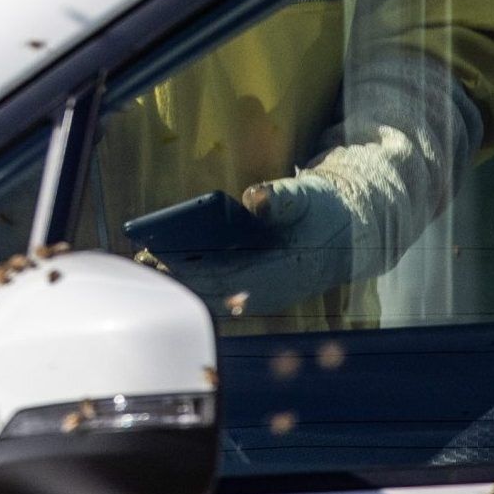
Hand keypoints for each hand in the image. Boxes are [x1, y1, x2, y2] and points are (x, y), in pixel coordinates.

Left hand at [166, 177, 355, 318]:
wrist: (349, 234)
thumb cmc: (322, 212)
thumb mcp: (307, 197)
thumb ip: (281, 197)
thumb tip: (255, 198)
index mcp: (281, 272)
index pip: (227, 278)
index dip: (193, 270)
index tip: (162, 258)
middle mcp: (269, 292)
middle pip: (214, 290)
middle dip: (178, 276)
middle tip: (143, 259)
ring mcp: (263, 295)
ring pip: (215, 295)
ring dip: (182, 282)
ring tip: (148, 263)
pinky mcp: (257, 291)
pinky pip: (220, 292)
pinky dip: (195, 282)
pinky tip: (170, 268)